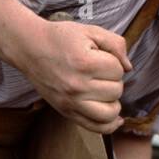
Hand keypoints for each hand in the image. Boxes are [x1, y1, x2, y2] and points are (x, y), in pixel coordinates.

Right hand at [18, 19, 131, 133]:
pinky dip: (110, 125)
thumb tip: (129, 68)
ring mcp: (71, 102)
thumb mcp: (89, 31)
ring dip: (113, 101)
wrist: (29, 48)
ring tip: (105, 90)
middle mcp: (77, 86)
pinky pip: (96, 128)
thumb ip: (115, 43)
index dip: (114, 61)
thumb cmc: (59, 38)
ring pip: (110, 112)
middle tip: (99, 71)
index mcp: (84, 63)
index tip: (101, 57)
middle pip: (116, 90)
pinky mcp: (66, 112)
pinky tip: (115, 117)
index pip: (118, 70)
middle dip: (113, 79)